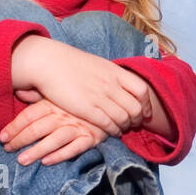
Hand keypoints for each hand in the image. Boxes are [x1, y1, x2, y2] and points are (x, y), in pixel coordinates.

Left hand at [0, 98, 109, 165]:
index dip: (14, 127)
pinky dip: (60, 155)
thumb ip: (37, 95)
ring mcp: (78, 126)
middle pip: (38, 128)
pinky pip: (74, 148)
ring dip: (37, 150)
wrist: (111, 101)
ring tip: (22, 160)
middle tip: (8, 150)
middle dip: (20, 140)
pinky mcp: (91, 137)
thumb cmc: (78, 100)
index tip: (2, 137)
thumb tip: (19, 90)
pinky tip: (47, 162)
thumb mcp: (57, 94)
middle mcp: (64, 114)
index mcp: (53, 103)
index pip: (29, 116)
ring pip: (54, 139)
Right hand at [11, 36, 152, 134]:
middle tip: (135, 124)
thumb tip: (120, 83)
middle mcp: (111, 84)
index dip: (147, 104)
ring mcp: (100, 97)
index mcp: (114, 71)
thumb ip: (111, 75)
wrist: (48, 62)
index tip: (145, 112)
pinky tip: (113, 132)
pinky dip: (114, 130)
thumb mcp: (97, 64)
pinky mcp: (87, 108)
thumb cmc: (70, 63)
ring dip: (126, 126)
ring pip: (124, 117)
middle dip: (138, 119)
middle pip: (136, 107)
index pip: (142, 90)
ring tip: (123, 129)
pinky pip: (108, 124)